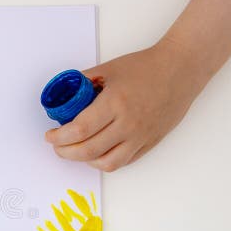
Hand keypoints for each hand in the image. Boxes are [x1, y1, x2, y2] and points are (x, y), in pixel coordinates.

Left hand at [45, 39, 206, 171]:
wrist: (180, 70)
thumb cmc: (145, 67)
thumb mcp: (108, 70)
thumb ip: (83, 82)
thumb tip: (62, 95)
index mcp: (115, 103)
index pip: (80, 130)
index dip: (59, 137)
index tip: (50, 135)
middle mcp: (128, 124)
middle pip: (88, 151)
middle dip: (65, 152)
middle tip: (57, 146)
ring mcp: (140, 136)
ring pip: (106, 163)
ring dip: (84, 161)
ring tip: (74, 151)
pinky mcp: (149, 143)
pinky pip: (123, 161)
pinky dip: (104, 162)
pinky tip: (95, 153)